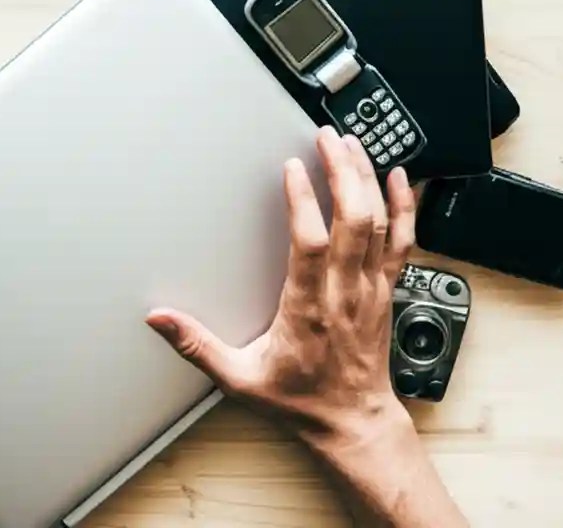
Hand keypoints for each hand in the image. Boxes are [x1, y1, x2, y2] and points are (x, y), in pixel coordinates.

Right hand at [147, 126, 416, 440]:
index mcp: (308, 308)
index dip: (304, 201)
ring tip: (352, 145)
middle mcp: (346, 293)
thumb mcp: (238, 378)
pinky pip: (403, 240)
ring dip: (367, 179)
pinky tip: (399, 178)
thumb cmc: (300, 400)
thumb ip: (196, 345)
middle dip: (342, 171)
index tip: (291, 168)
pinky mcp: (387, 290)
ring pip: (380, 223)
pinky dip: (404, 206)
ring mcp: (372, 290)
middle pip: (355, 219)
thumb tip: (158, 320)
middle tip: (326, 138)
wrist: (352, 423)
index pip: (313, 243)